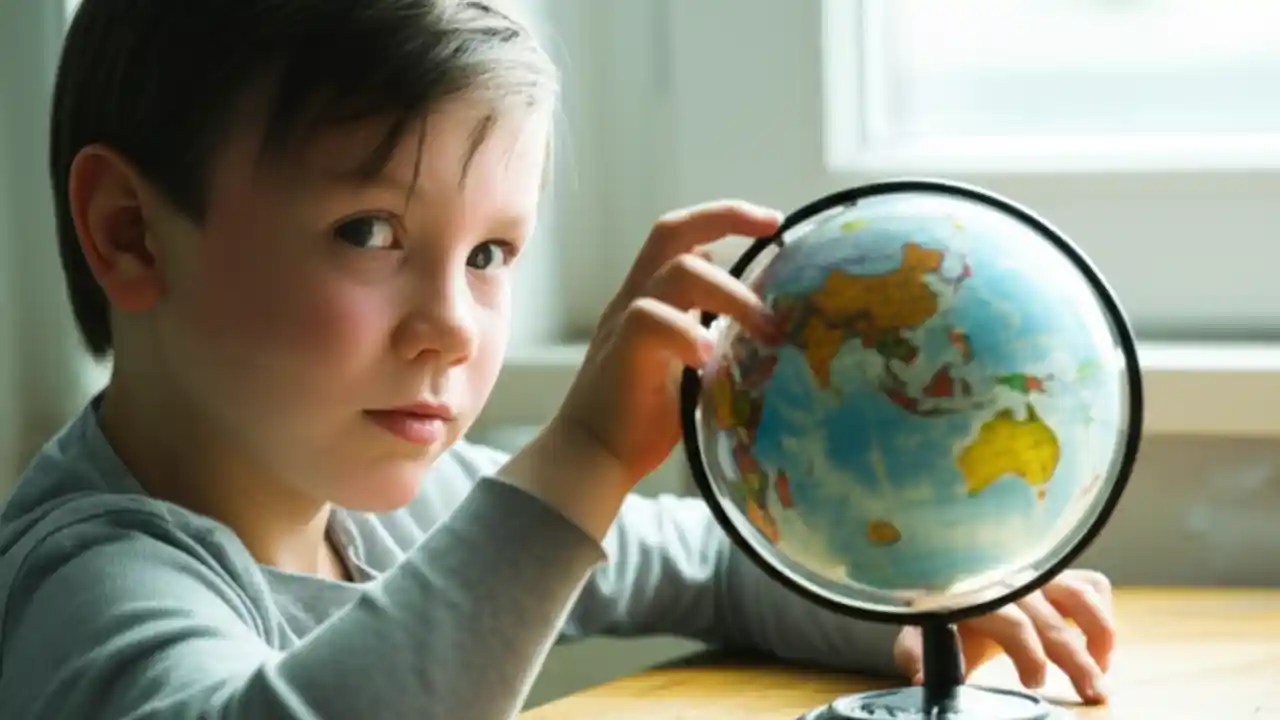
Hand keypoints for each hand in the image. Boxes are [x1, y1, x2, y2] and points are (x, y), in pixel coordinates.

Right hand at [500, 200, 782, 537]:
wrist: (591, 458)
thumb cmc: (643, 420)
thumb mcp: (690, 368)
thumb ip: (717, 341)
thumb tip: (778, 336)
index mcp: (652, 298)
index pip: (682, 236)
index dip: (725, 218)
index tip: (773, 224)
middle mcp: (636, 297)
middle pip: (673, 232)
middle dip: (726, 217)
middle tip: (774, 229)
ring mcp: (625, 321)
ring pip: (678, 271)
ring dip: (732, 294)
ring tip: (768, 331)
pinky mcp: (620, 350)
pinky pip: (651, 319)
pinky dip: (688, 333)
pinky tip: (712, 360)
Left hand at [893, 570, 1114, 704]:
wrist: (947, 571)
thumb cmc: (941, 607)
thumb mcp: (923, 630)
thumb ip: (919, 655)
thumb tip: (922, 679)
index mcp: (977, 594)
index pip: (1013, 623)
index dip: (1029, 654)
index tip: (1034, 683)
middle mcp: (1013, 580)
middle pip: (1052, 619)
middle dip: (1076, 659)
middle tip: (1091, 693)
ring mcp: (1040, 574)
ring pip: (1083, 596)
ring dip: (1099, 637)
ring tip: (1102, 674)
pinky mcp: (1059, 573)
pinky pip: (1093, 585)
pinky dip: (1102, 615)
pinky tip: (1098, 649)